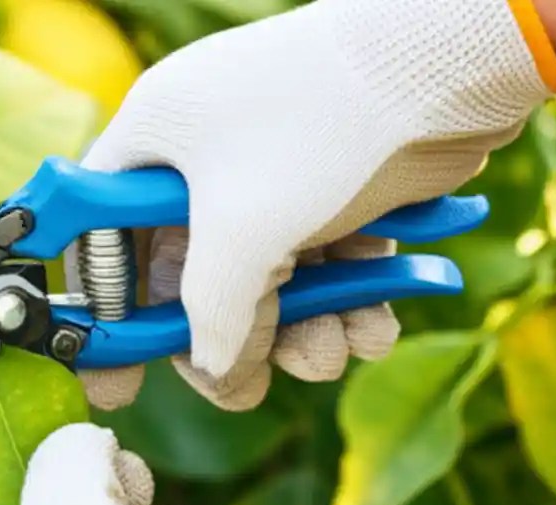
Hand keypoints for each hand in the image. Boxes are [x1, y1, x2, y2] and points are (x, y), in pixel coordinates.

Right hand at [69, 0, 555, 411]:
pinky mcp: (339, 176)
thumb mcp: (244, 233)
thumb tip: (215, 367)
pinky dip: (346, 300)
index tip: (118, 378)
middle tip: (245, 389)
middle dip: (231, 336)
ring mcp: (274, 164)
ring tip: (331, 353)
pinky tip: (372, 331)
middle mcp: (206, 151)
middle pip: (192, 272)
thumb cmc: (324, 128)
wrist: (452, 63)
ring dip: (299, 330)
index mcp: (155, 141)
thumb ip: (212, 314)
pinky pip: (323, 256)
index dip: (106, 313)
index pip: (103, 238)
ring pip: (267, 274)